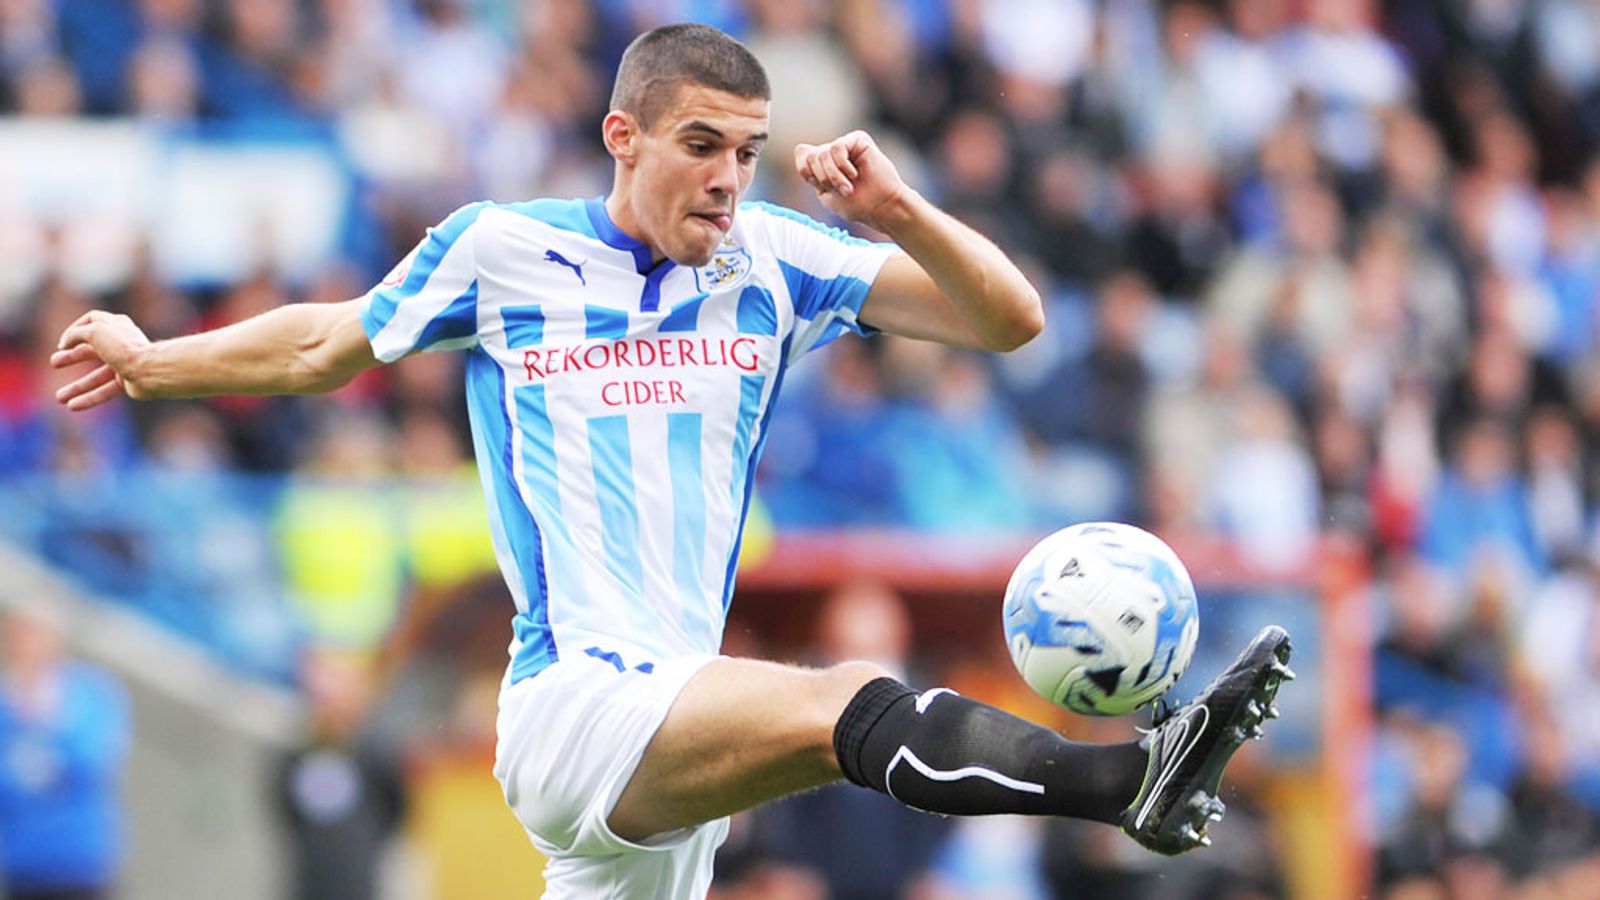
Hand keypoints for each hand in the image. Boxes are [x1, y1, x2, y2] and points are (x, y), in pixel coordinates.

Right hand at [51, 310, 152, 409]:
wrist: (151, 370)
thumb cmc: (124, 347)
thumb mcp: (94, 331)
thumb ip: (76, 333)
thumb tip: (66, 342)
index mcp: (116, 325)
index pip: (91, 321)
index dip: (75, 330)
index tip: (62, 343)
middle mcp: (121, 343)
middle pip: (92, 350)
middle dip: (72, 357)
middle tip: (54, 363)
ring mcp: (126, 363)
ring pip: (97, 377)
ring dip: (77, 387)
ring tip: (59, 398)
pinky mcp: (129, 382)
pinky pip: (106, 391)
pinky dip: (90, 398)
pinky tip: (72, 406)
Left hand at [793, 130, 910, 232]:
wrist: (881, 207)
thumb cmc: (857, 205)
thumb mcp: (825, 193)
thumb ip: (810, 173)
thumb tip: (800, 147)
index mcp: (825, 162)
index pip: (802, 156)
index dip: (809, 174)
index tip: (825, 188)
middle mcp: (835, 150)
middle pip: (811, 157)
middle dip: (824, 179)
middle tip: (841, 190)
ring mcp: (847, 144)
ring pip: (822, 153)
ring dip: (834, 177)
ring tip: (848, 188)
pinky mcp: (858, 139)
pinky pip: (836, 148)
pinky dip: (842, 167)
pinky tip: (855, 175)